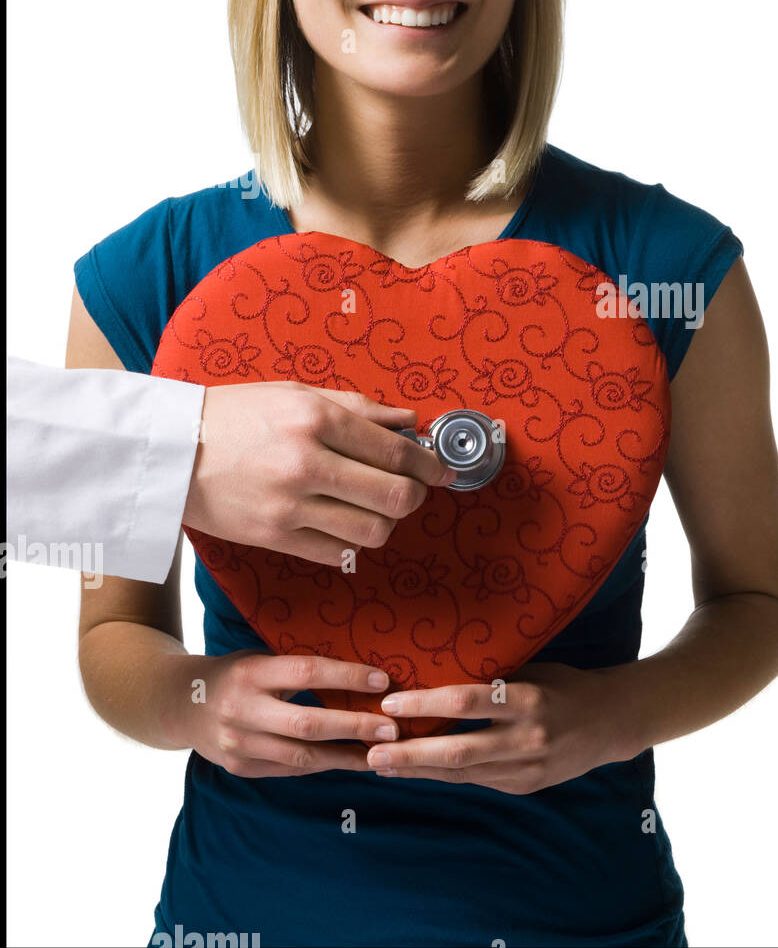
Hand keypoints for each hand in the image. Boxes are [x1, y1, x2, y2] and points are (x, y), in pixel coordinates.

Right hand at [170, 650, 401, 777]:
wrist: (180, 705)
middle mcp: (241, 711)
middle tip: (392, 728)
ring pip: (301, 757)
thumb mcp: (261, 657)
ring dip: (346, 757)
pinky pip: (290, 770)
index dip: (346, 677)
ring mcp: (238, 745)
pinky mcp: (240, 769)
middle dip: (354, 726)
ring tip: (381, 753)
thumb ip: (298, 667)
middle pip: (307, 723)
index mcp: (250, 673)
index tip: (382, 682)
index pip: (306, 673)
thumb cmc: (236, 673)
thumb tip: (360, 673)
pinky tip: (350, 761)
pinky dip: (323, 766)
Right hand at [183, 382, 455, 565]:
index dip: (431, 466)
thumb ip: (359, 408)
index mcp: (316, 421)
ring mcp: (288, 507)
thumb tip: (411, 422)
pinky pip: (338, 553)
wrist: (167, 450)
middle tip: (414, 490)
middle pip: (395, 498)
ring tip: (374, 506)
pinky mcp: (273, 538)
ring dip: (386, 522)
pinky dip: (351, 541)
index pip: (397, 454)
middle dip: (417, 496)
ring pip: (372, 532)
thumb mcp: (296, 394)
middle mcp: (305, 464)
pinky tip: (343, 521)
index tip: (441, 469)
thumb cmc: (235, 415)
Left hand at [365, 662, 636, 793]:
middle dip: (410, 754)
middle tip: (371, 752)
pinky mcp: (525, 787)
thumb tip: (435, 671)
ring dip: (418, 771)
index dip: (427, 704)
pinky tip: (415, 772)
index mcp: (528, 700)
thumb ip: (494, 678)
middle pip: (458, 749)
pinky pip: (476, 781)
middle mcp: (527, 738)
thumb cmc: (565, 685)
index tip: (390, 703)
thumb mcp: (533, 670)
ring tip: (379, 765)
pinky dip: (444, 776)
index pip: (468, 702)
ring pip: (462, 773)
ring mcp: (527, 768)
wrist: (611, 722)